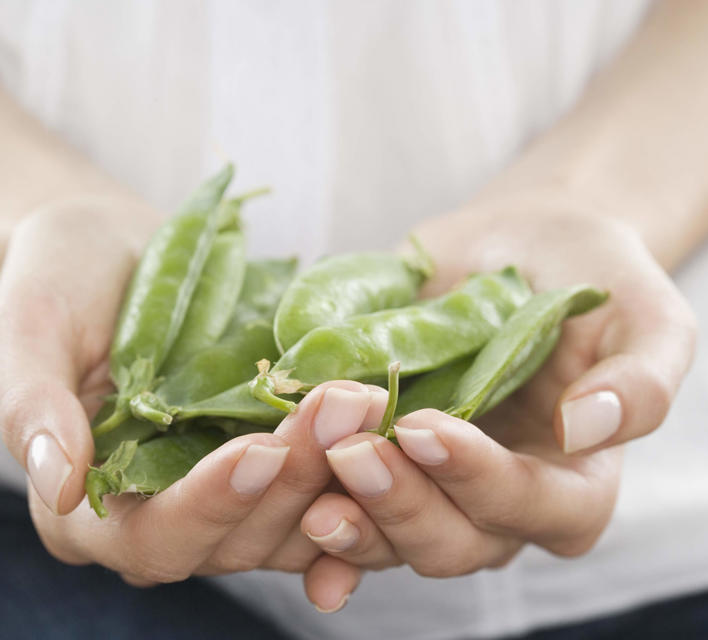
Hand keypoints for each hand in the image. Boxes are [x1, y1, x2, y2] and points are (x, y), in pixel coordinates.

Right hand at [0, 203, 386, 585]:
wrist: (129, 249)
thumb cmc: (67, 276)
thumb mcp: (34, 320)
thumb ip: (31, 403)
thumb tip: (55, 484)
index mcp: (90, 507)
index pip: (152, 538)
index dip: (207, 505)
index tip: (256, 449)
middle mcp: (163, 514)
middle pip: (238, 537)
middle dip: (294, 476)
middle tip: (343, 405)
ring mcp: (227, 493)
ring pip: (291, 521)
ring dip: (337, 470)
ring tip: (368, 398)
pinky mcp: (273, 464)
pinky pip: (324, 491)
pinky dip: (359, 472)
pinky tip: (390, 432)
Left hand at [300, 197, 696, 606]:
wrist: (522, 246)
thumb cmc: (592, 279)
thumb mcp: (647, 319)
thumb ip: (642, 382)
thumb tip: (586, 429)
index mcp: (573, 483)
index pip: (535, 510)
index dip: (481, 480)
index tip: (427, 427)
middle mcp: (501, 502)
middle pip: (455, 542)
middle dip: (400, 504)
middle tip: (351, 452)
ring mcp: (436, 486)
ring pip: (393, 538)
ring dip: (348, 519)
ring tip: (304, 481)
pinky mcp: (387, 461)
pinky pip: (351, 505)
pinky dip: (316, 516)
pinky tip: (283, 505)